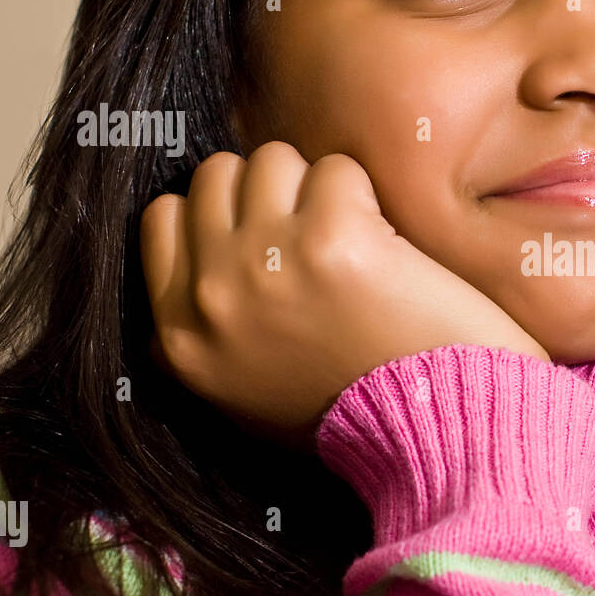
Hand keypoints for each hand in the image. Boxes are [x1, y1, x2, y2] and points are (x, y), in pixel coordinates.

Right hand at [140, 142, 549, 441]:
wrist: (431, 436)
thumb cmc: (352, 416)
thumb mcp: (242, 400)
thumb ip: (206, 340)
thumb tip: (189, 291)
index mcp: (181, 337)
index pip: (164, 219)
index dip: (218, 209)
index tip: (262, 228)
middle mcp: (212, 297)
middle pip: (216, 177)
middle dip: (268, 190)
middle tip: (314, 229)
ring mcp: (266, 261)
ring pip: (272, 159)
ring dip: (316, 186)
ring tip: (351, 236)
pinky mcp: (331, 237)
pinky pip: (337, 169)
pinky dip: (365, 196)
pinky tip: (385, 244)